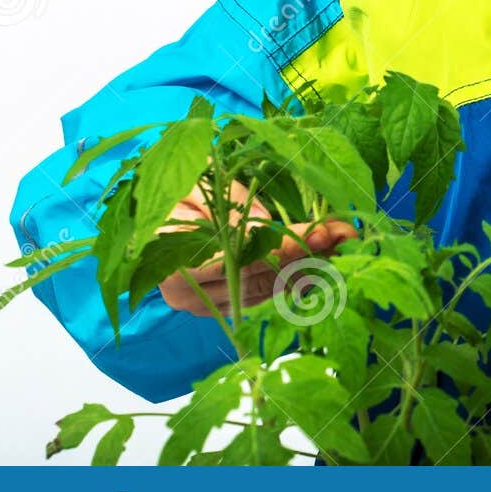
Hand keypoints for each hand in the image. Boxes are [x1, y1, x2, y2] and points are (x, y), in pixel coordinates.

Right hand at [156, 178, 357, 317]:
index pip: (241, 260)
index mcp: (173, 264)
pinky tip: (328, 260)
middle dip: (309, 256)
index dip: (284, 249)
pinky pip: (267, 298)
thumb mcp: (195, 183)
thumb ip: (228, 202)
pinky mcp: (224, 307)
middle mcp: (189, 296)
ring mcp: (208, 306)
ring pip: (269, 293)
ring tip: (344, 244)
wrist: (145, 218)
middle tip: (345, 235)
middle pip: (261, 280)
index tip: (320, 232)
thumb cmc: (169, 191)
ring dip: (312, 269)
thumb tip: (264, 224)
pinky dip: (300, 278)